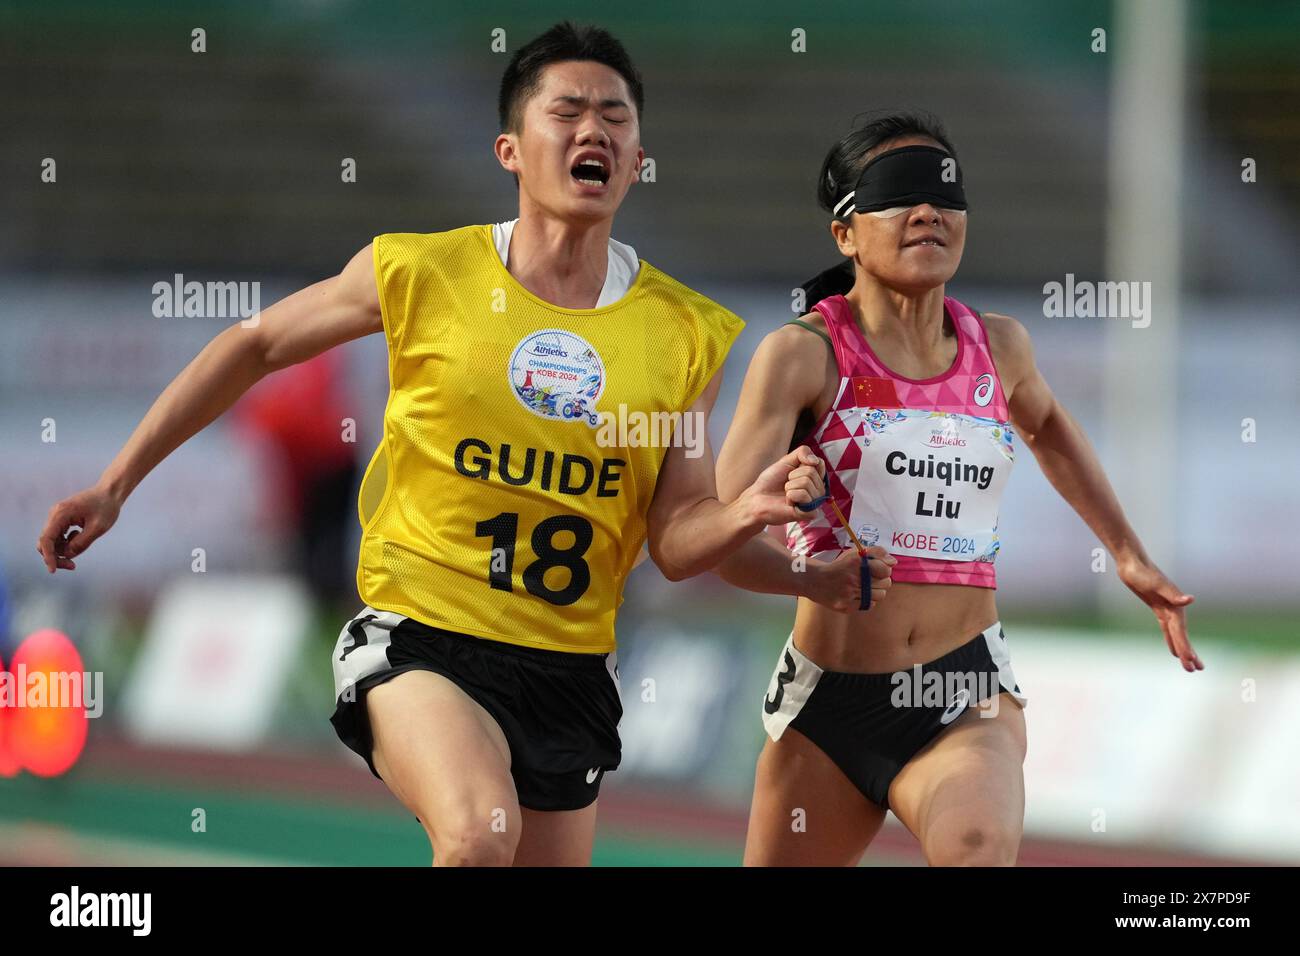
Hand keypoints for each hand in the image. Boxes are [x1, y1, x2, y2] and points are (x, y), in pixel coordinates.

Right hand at [36, 484, 121, 572]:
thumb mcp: (98, 528)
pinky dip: (67, 543)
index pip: (46, 539)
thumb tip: (67, 555)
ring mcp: (57, 517)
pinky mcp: (62, 520)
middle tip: (73, 566)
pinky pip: (59, 536)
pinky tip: (81, 536)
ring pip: (52, 541)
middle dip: (56, 556)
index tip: (53, 570)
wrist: (110, 492)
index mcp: (61, 514)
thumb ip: (82, 543)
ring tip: (82, 547)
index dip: (48, 557)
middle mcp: (55, 515)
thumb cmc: (106, 507)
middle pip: (46, 542)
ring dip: (62, 550)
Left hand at [740, 445, 825, 526]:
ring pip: (806, 482)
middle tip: (786, 484)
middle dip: (793, 475)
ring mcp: (814, 502)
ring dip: (789, 486)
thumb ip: (803, 452)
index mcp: (816, 478)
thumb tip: (815, 460)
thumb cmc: (772, 481)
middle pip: (811, 472)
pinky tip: (788, 503)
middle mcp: (819, 490)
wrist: (757, 498)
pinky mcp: (809, 514)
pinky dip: (791, 496)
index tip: (792, 471)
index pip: (819, 463)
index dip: (801, 463)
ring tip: (786, 494)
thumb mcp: (787, 460)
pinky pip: (804, 495)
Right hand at [800, 546, 895, 611]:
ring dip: (876, 591)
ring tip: (866, 587)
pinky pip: (869, 605)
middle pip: (886, 584)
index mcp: (856, 562)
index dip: (884, 570)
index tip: (878, 570)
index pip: (886, 570)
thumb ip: (876, 553)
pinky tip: (858, 594)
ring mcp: (848, 594)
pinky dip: (867, 600)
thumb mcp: (855, 554)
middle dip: (882, 581)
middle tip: (872, 579)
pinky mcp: (846, 606)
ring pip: (880, 596)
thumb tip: (894, 562)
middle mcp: (852, 578)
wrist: (815, 580)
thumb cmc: (840, 566)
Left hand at [1117, 556, 1202, 671]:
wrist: (1133, 563)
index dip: (1186, 648)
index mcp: (1176, 607)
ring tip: (1190, 665)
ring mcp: (1167, 609)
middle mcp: (1174, 609)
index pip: (1181, 632)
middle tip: (1196, 670)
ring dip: (1183, 649)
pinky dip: (1171, 640)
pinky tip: (1173, 650)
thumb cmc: (1143, 573)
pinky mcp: (1159, 608)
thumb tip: (1190, 599)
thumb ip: (1173, 593)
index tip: (1190, 662)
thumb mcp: (1156, 584)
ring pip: (1176, 634)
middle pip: (1182, 636)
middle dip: (1189, 653)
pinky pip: (1167, 629)